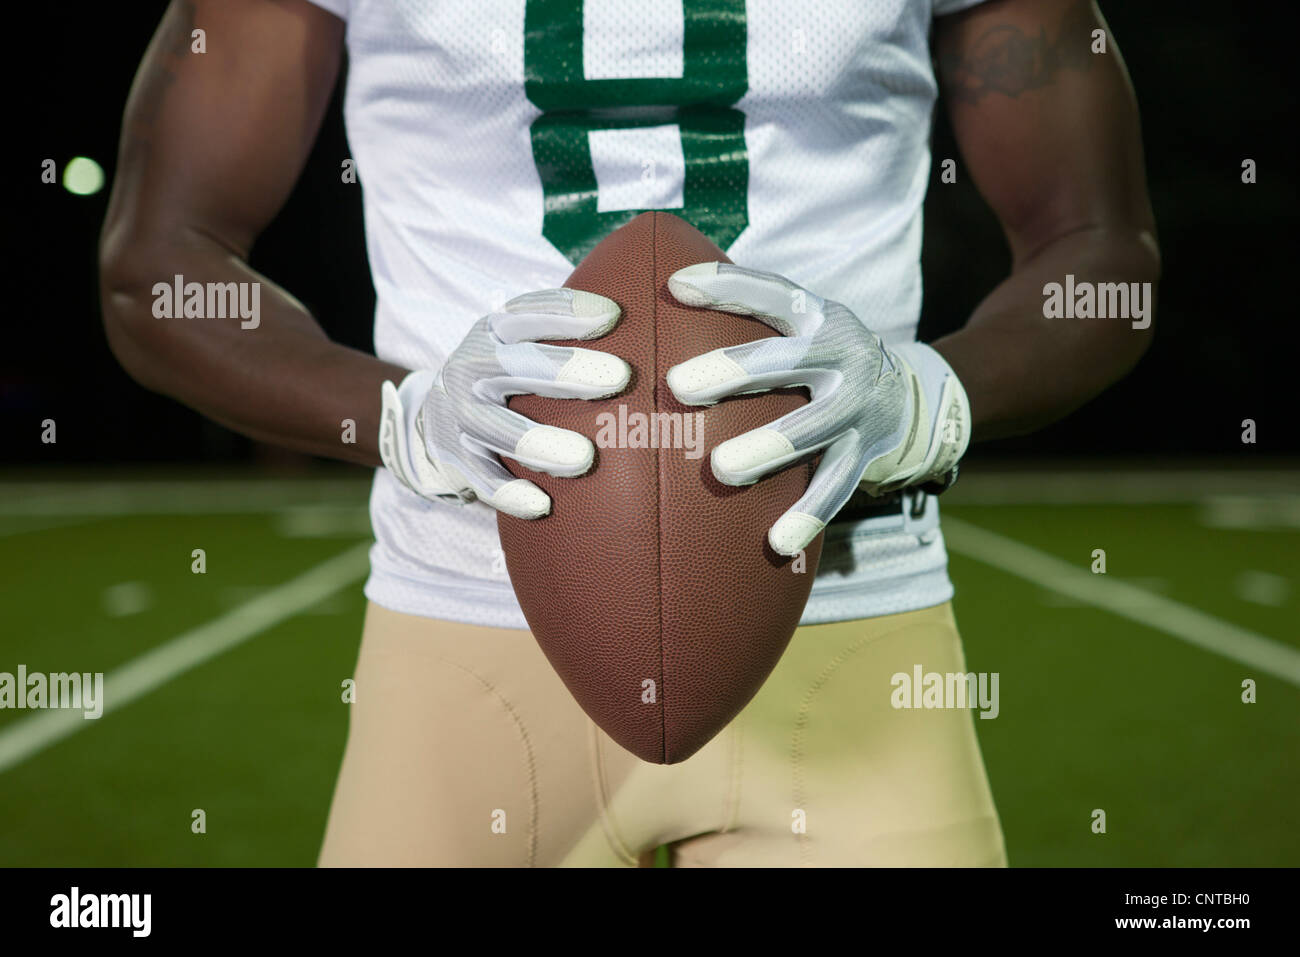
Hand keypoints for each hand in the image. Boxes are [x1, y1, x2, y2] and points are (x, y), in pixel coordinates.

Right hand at [379, 288, 629, 517]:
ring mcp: (461, 413)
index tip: (613, 317)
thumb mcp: (516, 340)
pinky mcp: (457, 457)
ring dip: (540, 442)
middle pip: (517, 365)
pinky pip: (483, 479)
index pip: (528, 313)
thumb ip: (561, 331)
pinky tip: (542, 506)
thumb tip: (641, 319)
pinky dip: (510, 493)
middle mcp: (471, 366)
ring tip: (584, 459)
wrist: (435, 416)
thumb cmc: (505, 374)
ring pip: (499, 428)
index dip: (568, 312)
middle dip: (567, 371)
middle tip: (620, 378)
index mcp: (493, 331)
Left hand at [665, 263, 970, 555]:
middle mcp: (845, 354)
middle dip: (735, 371)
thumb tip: (665, 290)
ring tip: (721, 469)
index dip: (727, 286)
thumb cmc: (818, 357)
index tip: (675, 288)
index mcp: (818, 316)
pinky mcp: (867, 451)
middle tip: (679, 386)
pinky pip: (836, 485)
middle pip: (787, 360)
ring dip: (769, 447)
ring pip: (814, 428)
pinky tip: (777, 543)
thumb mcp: (798, 323)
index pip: (771, 294)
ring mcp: (860, 406)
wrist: (905, 394)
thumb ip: (745, 310)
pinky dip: (808, 514)